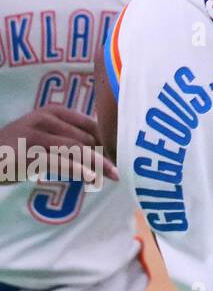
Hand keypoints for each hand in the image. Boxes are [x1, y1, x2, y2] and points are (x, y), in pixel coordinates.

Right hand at [0, 105, 117, 182]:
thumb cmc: (15, 150)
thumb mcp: (40, 136)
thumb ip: (65, 137)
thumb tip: (101, 149)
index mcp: (52, 111)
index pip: (90, 124)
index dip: (107, 139)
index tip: (119, 154)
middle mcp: (45, 118)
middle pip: (86, 138)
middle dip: (104, 154)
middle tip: (116, 170)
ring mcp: (36, 135)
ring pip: (78, 150)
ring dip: (98, 164)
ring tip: (112, 176)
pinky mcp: (29, 153)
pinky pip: (61, 162)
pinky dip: (80, 171)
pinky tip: (91, 179)